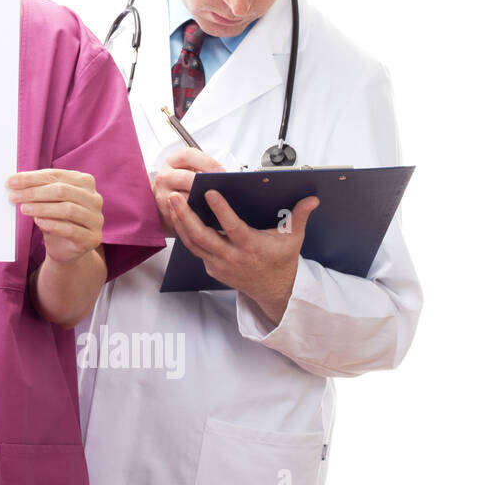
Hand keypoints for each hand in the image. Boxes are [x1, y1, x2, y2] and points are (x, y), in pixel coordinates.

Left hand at [7, 169, 102, 263]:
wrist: (66, 249)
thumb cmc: (55, 220)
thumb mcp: (46, 201)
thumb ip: (37, 190)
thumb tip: (14, 182)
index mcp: (84, 182)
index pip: (56, 176)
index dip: (32, 178)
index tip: (11, 182)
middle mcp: (94, 199)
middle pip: (62, 190)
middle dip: (34, 192)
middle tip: (14, 196)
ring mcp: (96, 219)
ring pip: (68, 209)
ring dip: (42, 208)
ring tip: (24, 209)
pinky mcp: (93, 238)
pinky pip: (72, 230)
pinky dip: (53, 225)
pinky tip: (39, 222)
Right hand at [153, 147, 225, 235]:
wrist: (168, 198)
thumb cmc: (186, 182)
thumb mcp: (193, 170)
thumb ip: (206, 170)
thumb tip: (230, 178)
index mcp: (174, 161)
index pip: (188, 155)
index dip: (207, 163)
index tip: (222, 172)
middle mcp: (165, 176)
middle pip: (184, 177)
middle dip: (204, 184)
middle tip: (221, 191)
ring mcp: (162, 193)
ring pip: (181, 199)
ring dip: (199, 202)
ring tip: (216, 205)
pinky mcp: (165, 210)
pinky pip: (180, 214)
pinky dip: (194, 215)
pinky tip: (209, 216)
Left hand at [168, 189, 319, 322]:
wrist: (275, 291)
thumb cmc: (282, 261)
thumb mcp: (293, 239)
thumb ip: (299, 217)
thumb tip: (312, 199)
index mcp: (251, 247)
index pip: (232, 227)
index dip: (220, 210)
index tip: (209, 193)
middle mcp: (232, 257)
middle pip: (202, 237)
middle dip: (186, 216)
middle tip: (174, 197)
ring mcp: (219, 265)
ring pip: (193, 244)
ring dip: (180, 223)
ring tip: (172, 203)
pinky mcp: (212, 269)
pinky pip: (195, 250)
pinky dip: (186, 234)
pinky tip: (179, 218)